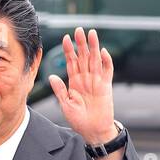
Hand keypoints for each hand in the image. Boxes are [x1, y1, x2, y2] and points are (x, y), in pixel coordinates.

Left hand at [48, 27, 116, 145]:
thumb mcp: (65, 105)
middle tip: (79, 29)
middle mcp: (85, 78)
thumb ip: (59, 90)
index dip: (69, 50)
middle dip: (81, 43)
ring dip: (93, 47)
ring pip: (95, 60)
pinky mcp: (106, 86)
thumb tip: (51, 76)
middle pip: (83, 56)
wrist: (93, 130)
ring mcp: (96, 81)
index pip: (71, 61)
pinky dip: (106, 61)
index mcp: (74, 82)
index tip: (65, 38)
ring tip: (92, 33)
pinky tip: (103, 52)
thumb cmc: (79, 120)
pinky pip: (107, 71)